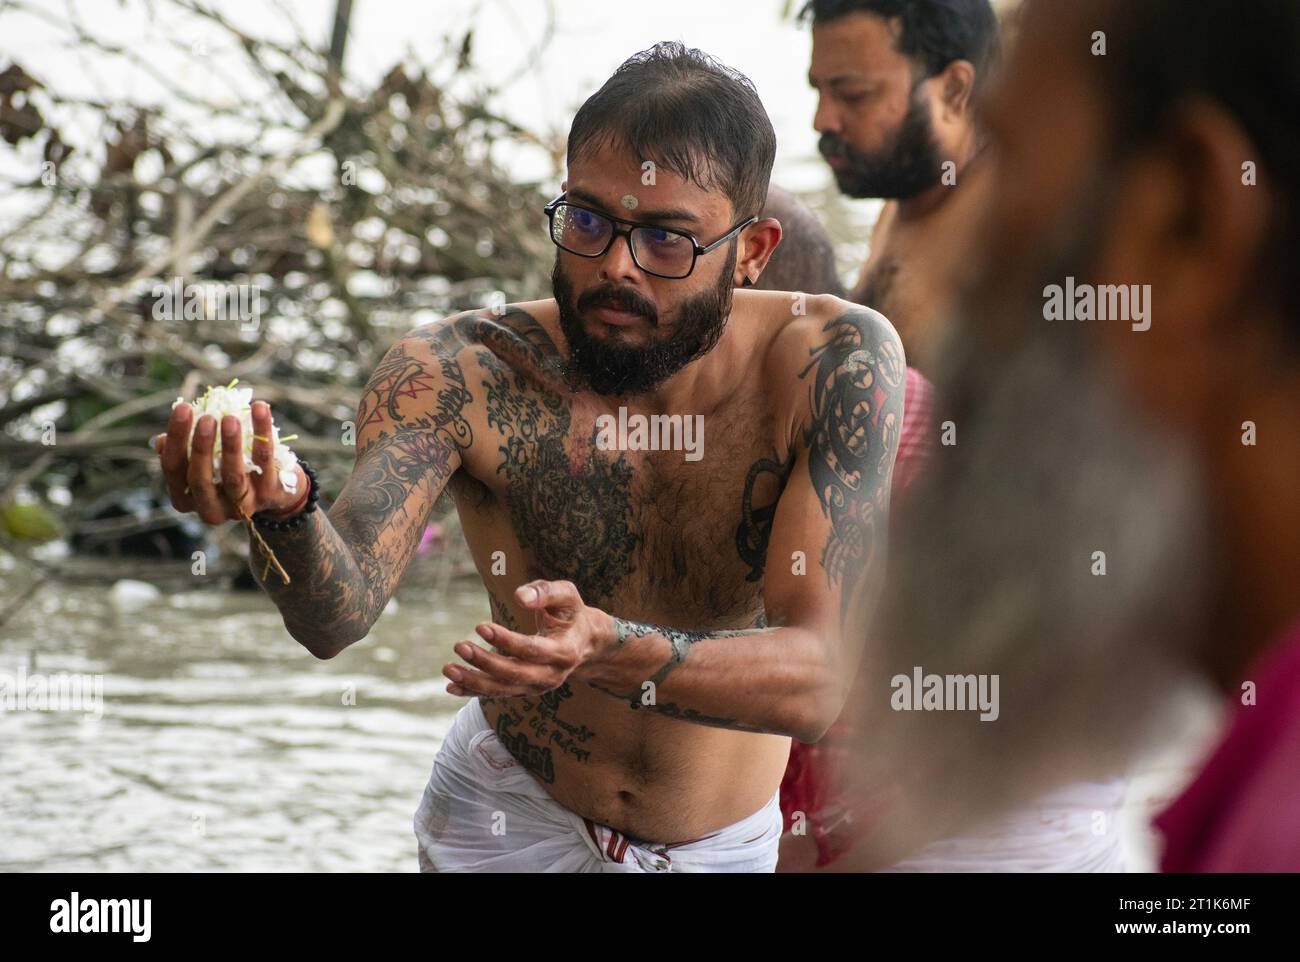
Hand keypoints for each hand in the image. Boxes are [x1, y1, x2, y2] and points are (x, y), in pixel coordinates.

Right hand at [156, 399, 304, 525]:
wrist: (274, 492)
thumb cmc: (225, 468)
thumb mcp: (203, 462)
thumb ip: (184, 451)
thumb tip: (161, 440)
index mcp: (186, 499)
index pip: (173, 468)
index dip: (176, 438)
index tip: (182, 407)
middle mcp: (211, 510)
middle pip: (200, 479)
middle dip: (201, 447)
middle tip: (207, 418)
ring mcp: (242, 506)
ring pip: (233, 476)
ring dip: (231, 445)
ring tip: (230, 418)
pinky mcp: (270, 495)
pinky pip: (265, 462)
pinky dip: (263, 434)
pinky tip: (260, 409)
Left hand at [443, 580, 613, 696]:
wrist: (583, 642)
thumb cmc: (570, 612)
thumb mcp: (567, 595)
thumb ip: (545, 592)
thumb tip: (520, 596)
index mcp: (564, 652)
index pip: (531, 650)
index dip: (505, 640)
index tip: (480, 627)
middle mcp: (551, 675)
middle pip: (515, 674)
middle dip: (485, 663)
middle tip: (460, 645)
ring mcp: (537, 687)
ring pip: (503, 689)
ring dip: (474, 681)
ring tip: (448, 669)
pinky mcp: (524, 689)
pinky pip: (497, 694)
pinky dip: (473, 691)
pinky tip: (451, 687)